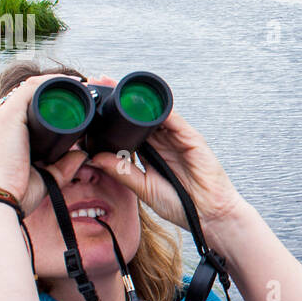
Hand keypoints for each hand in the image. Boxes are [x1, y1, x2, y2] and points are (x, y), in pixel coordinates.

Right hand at [0, 74, 72, 215]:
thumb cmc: (15, 194)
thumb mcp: (45, 178)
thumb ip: (63, 168)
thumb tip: (81, 155)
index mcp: (9, 134)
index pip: (30, 108)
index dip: (52, 102)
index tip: (78, 103)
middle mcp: (4, 121)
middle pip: (32, 95)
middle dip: (58, 89)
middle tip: (84, 92)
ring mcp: (5, 117)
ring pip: (32, 88)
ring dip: (58, 83)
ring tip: (82, 85)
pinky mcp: (9, 116)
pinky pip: (31, 88)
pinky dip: (51, 82)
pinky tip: (70, 82)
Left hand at [88, 102, 244, 238]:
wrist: (209, 215)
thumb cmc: (181, 204)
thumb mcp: (144, 188)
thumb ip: (122, 172)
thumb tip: (97, 157)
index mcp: (151, 154)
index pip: (129, 131)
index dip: (113, 120)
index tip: (92, 110)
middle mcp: (164, 142)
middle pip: (141, 118)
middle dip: (123, 103)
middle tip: (101, 86)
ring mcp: (177, 138)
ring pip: (156, 114)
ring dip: (139, 102)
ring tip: (119, 90)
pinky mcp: (191, 138)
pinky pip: (175, 120)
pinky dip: (162, 110)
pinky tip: (148, 103)